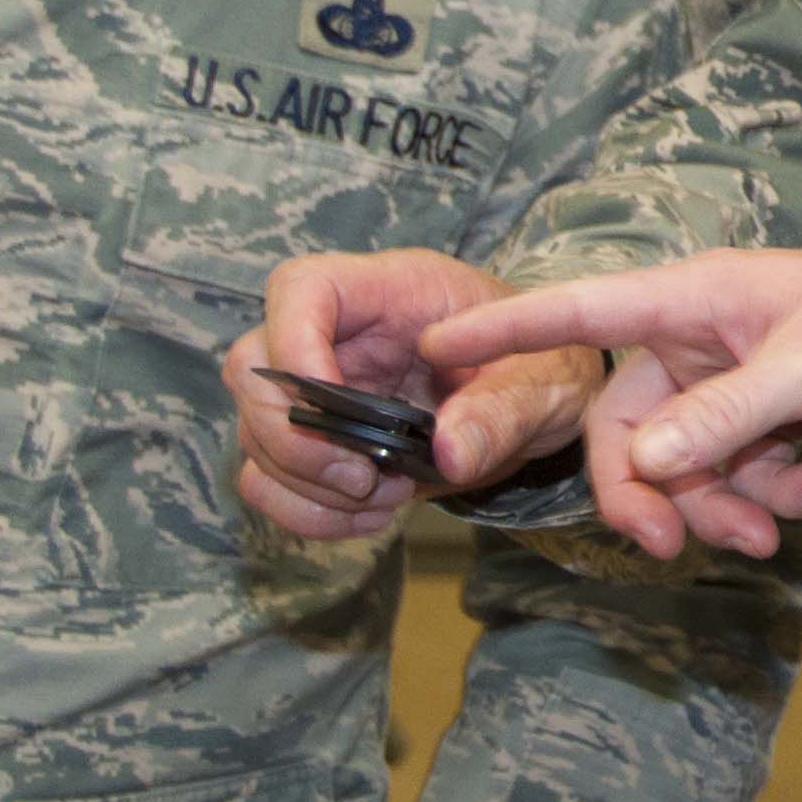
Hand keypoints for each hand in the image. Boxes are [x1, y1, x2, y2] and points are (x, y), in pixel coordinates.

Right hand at [223, 250, 605, 538]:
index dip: (293, 341)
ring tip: (386, 497)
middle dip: (296, 438)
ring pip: (254, 434)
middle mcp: (342, 334)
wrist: (548, 400)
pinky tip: (371, 514)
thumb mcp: (547, 384)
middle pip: (253, 369)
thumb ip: (503, 411)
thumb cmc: (547, 365)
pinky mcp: (320, 441)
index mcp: (393, 290)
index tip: (338, 404)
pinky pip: (269, 479)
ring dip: (306, 484)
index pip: (301, 287)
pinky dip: (308, 510)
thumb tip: (449, 453)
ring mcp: (322, 388)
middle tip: (366, 478)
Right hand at [425, 250, 801, 559]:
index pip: (581, 308)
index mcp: (690, 299)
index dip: (509, 324)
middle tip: (684, 547)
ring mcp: (719, 380)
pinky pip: (731, 467)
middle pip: (626, 429)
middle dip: (656, 493)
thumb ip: (729, 414)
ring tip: (792, 519)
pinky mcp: (751, 415)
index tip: (438, 338)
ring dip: (726, 503)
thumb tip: (647, 462)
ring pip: (682, 463)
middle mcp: (692, 339)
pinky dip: (767, 491)